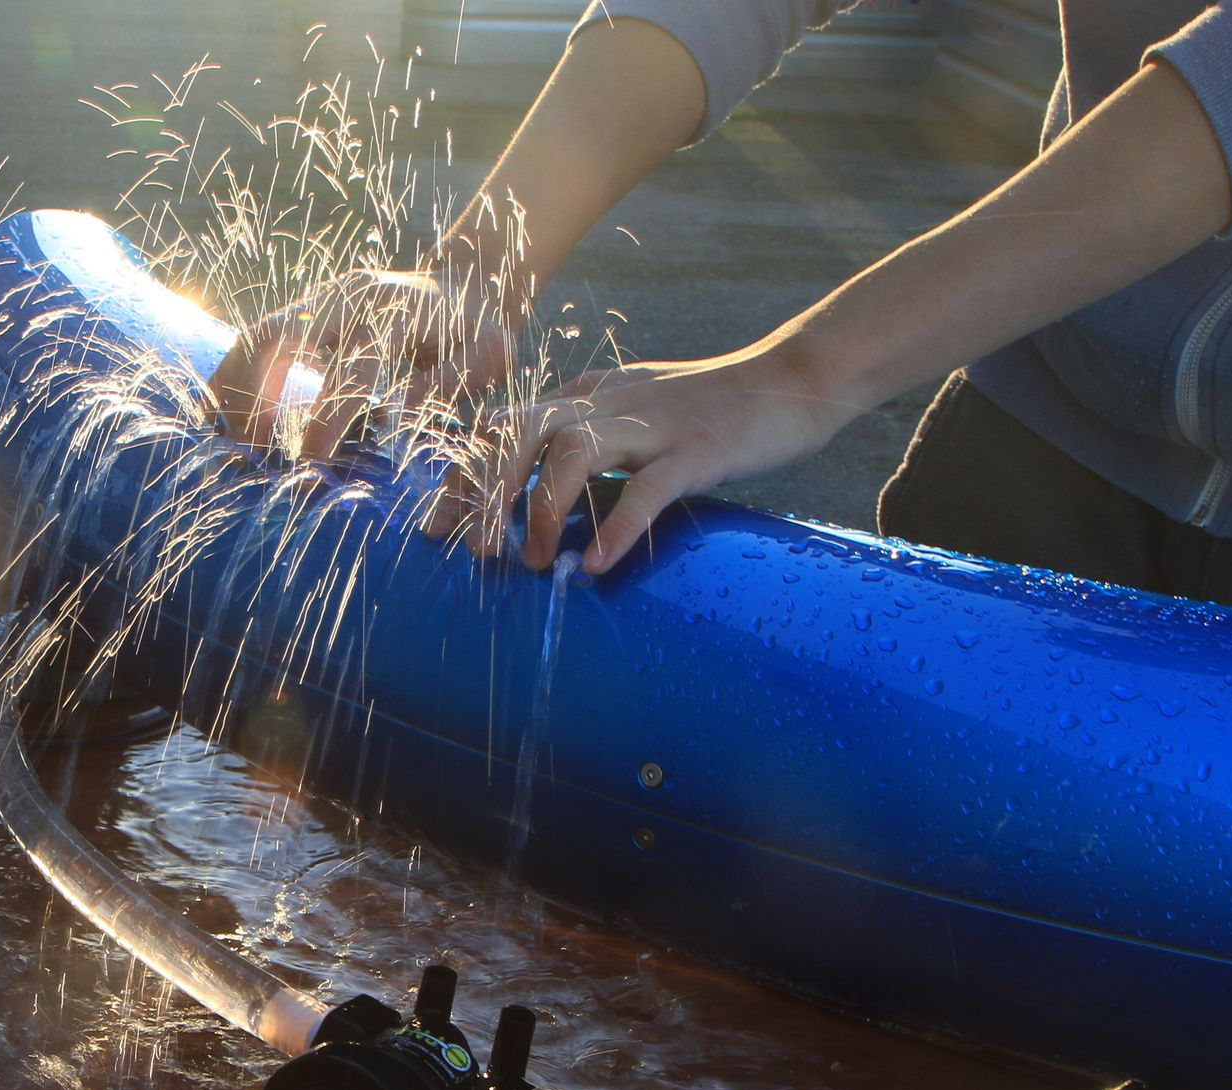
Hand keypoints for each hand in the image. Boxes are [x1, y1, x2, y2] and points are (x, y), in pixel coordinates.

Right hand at [214, 267, 516, 463]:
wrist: (468, 276)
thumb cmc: (477, 327)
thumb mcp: (485, 355)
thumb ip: (443, 385)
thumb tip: (391, 421)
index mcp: (394, 310)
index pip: (351, 367)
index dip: (329, 415)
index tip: (311, 460)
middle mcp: (350, 296)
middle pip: (283, 335)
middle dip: (256, 393)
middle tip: (247, 451)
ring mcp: (324, 296)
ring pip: (261, 331)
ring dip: (235, 383)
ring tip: (222, 436)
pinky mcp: (310, 306)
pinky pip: (262, 334)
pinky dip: (238, 371)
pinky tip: (222, 411)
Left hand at [425, 345, 850, 573]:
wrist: (796, 380)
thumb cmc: (711, 411)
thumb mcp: (634, 416)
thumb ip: (587, 444)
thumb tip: (539, 496)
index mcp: (587, 397)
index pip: (504, 426)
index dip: (463, 474)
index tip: (435, 525)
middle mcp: (609, 403)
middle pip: (521, 432)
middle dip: (485, 492)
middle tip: (471, 550)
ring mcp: (653, 424)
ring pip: (572, 455)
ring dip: (543, 511)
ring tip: (533, 563)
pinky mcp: (698, 449)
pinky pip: (648, 489)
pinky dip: (617, 528)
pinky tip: (594, 567)